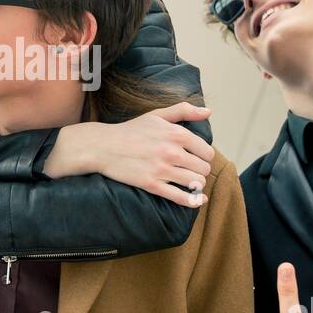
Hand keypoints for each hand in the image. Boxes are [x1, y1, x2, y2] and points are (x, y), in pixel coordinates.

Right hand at [42, 102, 214, 206]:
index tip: (198, 158)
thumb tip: (208, 112)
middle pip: (204, 169)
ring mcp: (162, 170)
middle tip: (192, 170)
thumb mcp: (157, 115)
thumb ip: (184, 110)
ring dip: (197, 185)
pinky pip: (181, 197)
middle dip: (201, 171)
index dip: (205, 157)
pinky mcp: (152, 185)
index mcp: (176, 134)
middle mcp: (171, 151)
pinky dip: (193, 201)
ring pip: (196, 183)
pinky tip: (197, 200)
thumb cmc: (131, 130)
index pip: (207, 152)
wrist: (103, 146)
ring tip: (190, 182)